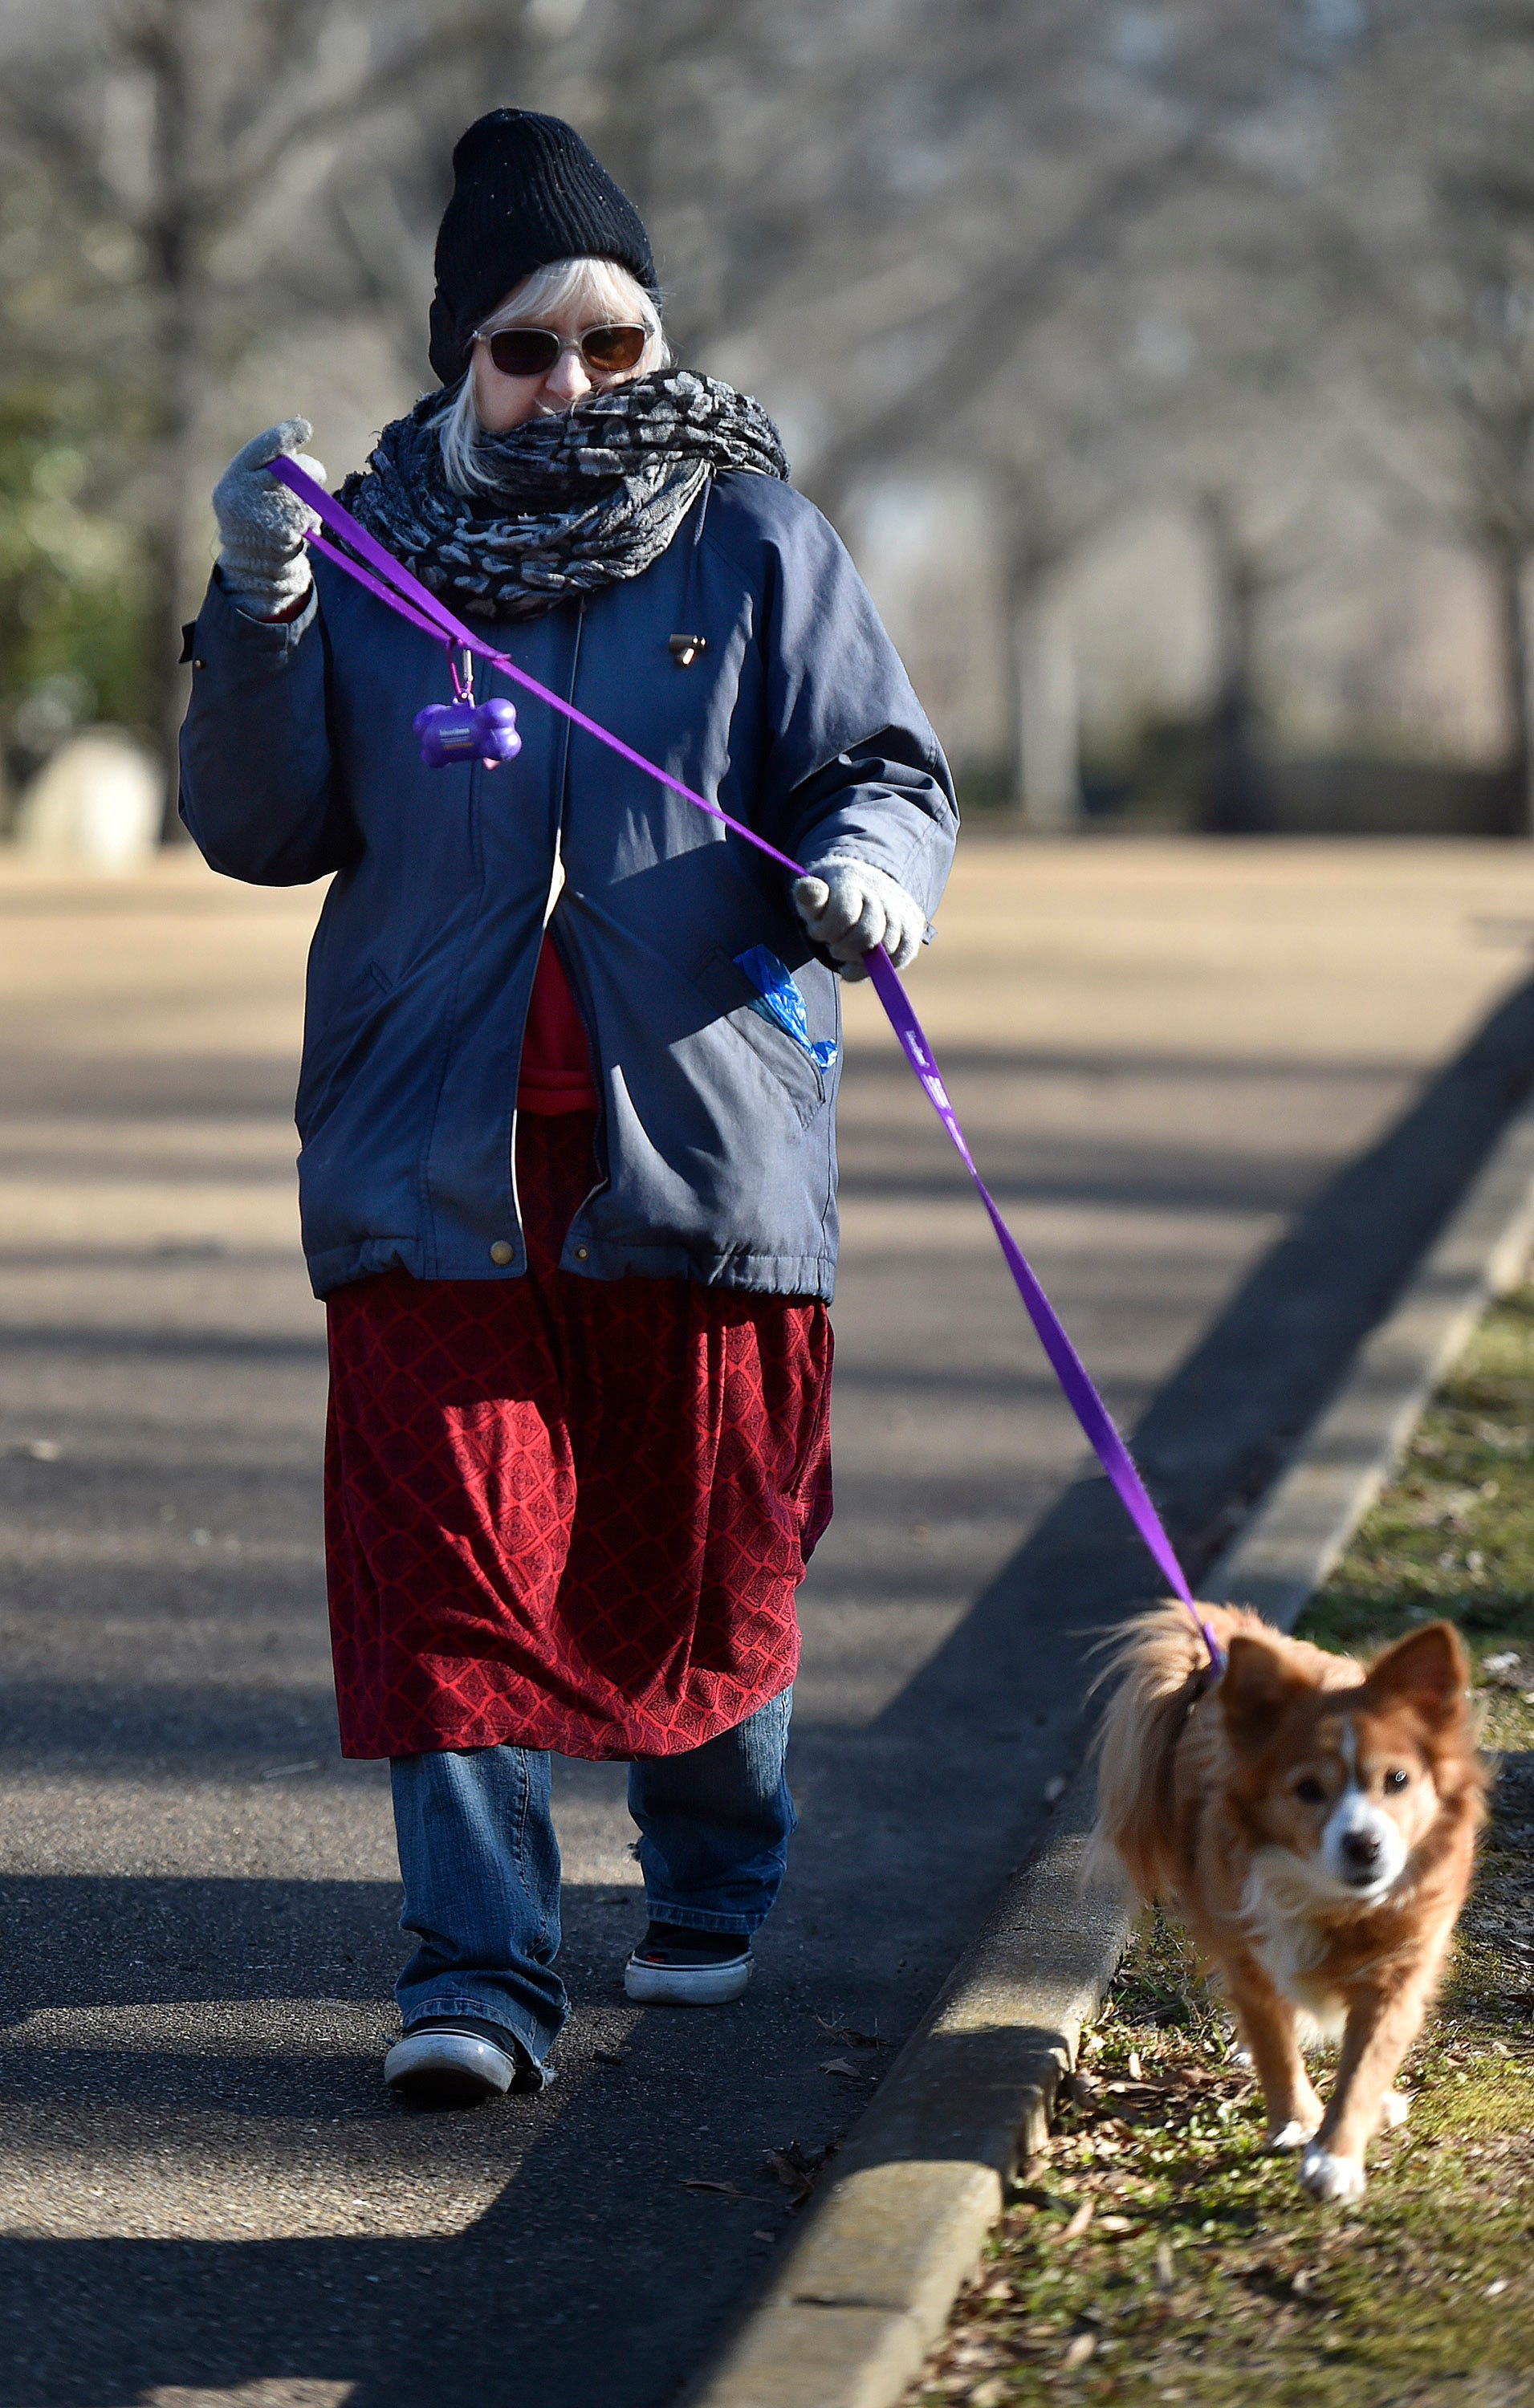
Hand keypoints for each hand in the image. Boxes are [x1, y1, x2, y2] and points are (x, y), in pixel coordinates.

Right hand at [211, 419, 325, 617]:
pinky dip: (313, 520)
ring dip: (312, 499)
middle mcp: (245, 492)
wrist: (254, 567)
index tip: (304, 427)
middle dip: (308, 470)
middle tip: (305, 483)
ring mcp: (265, 513)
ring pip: (308, 490)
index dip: (285, 435)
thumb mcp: (250, 490)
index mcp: (235, 478)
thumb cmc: (256, 520)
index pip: (263, 447)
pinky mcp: (285, 531)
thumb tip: (300, 435)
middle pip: (294, 466)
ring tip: (295, 515)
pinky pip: (313, 513)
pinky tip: (300, 531)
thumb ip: (268, 465)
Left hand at [792, 859, 927, 979]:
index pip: (844, 914)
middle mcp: (881, 892)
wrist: (865, 885)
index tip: (817, 931)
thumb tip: (806, 889)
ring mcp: (900, 909)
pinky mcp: (913, 926)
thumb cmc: (833, 898)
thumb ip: (809, 895)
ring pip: (886, 948)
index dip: (826, 932)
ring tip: (847, 950)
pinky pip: (902, 955)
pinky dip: (881, 967)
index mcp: (853, 880)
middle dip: (845, 947)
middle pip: (867, 935)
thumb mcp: (816, 895)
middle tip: (834, 946)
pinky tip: (862, 963)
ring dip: (861, 959)